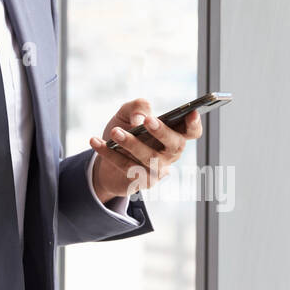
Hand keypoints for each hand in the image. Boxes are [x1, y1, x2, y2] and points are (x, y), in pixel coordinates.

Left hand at [87, 99, 202, 201]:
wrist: (107, 155)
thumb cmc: (126, 129)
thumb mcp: (129, 112)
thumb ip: (137, 107)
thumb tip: (138, 121)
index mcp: (173, 134)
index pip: (191, 131)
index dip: (194, 124)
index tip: (192, 112)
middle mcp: (170, 153)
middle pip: (175, 145)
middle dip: (162, 132)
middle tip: (148, 121)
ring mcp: (158, 170)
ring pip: (149, 158)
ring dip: (132, 144)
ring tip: (115, 132)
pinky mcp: (142, 182)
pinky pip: (127, 168)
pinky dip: (109, 154)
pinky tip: (95, 141)